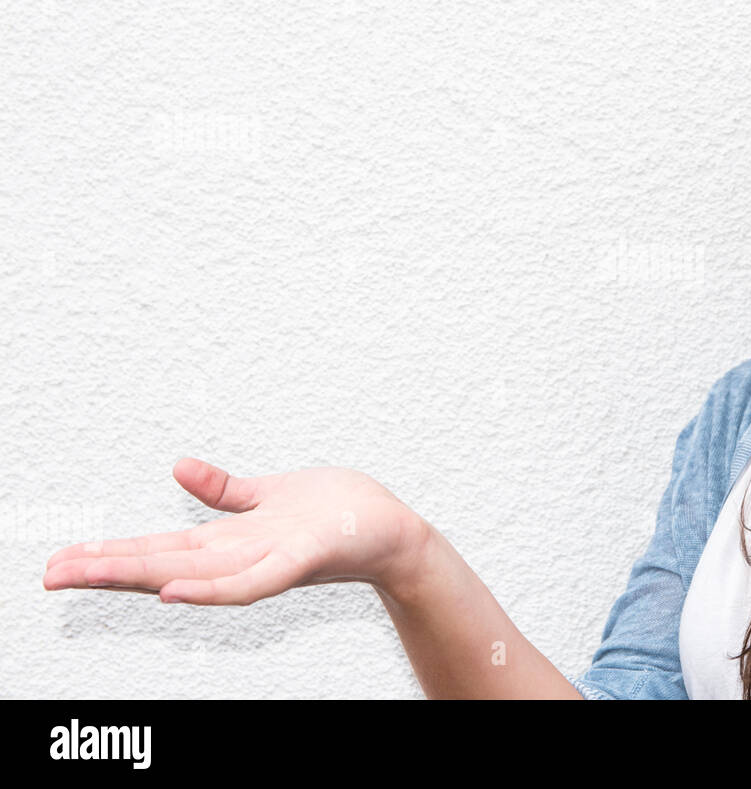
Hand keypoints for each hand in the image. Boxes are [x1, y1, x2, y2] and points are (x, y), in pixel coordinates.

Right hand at [43, 457, 435, 604]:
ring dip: (143, 576)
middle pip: (165, 562)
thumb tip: (177, 467)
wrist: (392, 532)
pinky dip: (214, 589)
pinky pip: (253, 581)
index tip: (60, 558)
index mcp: (230, 538)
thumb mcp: (269, 494)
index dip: (110, 552)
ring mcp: (270, 559)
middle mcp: (242, 554)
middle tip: (50, 573)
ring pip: (196, 573)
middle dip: (107, 567)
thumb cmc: (335, 513)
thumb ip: (224, 490)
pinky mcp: (302, 558)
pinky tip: (175, 591)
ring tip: (92, 573)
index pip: (159, 547)